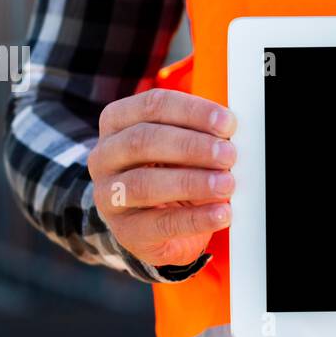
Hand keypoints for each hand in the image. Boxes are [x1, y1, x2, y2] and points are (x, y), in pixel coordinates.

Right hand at [88, 89, 236, 267]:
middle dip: (191, 146)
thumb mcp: (180, 148)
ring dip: (192, 182)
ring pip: (144, 183)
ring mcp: (108, 194)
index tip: (226, 123)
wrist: (154, 225)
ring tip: (226, 184)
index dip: (192, 111)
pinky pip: (160, 224)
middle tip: (228, 154)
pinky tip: (220, 214)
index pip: (152, 106)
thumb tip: (230, 132)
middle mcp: (105, 156)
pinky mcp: (124, 230)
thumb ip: (200, 135)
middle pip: (143, 141)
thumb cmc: (169, 174)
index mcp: (117, 122)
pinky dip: (195, 219)